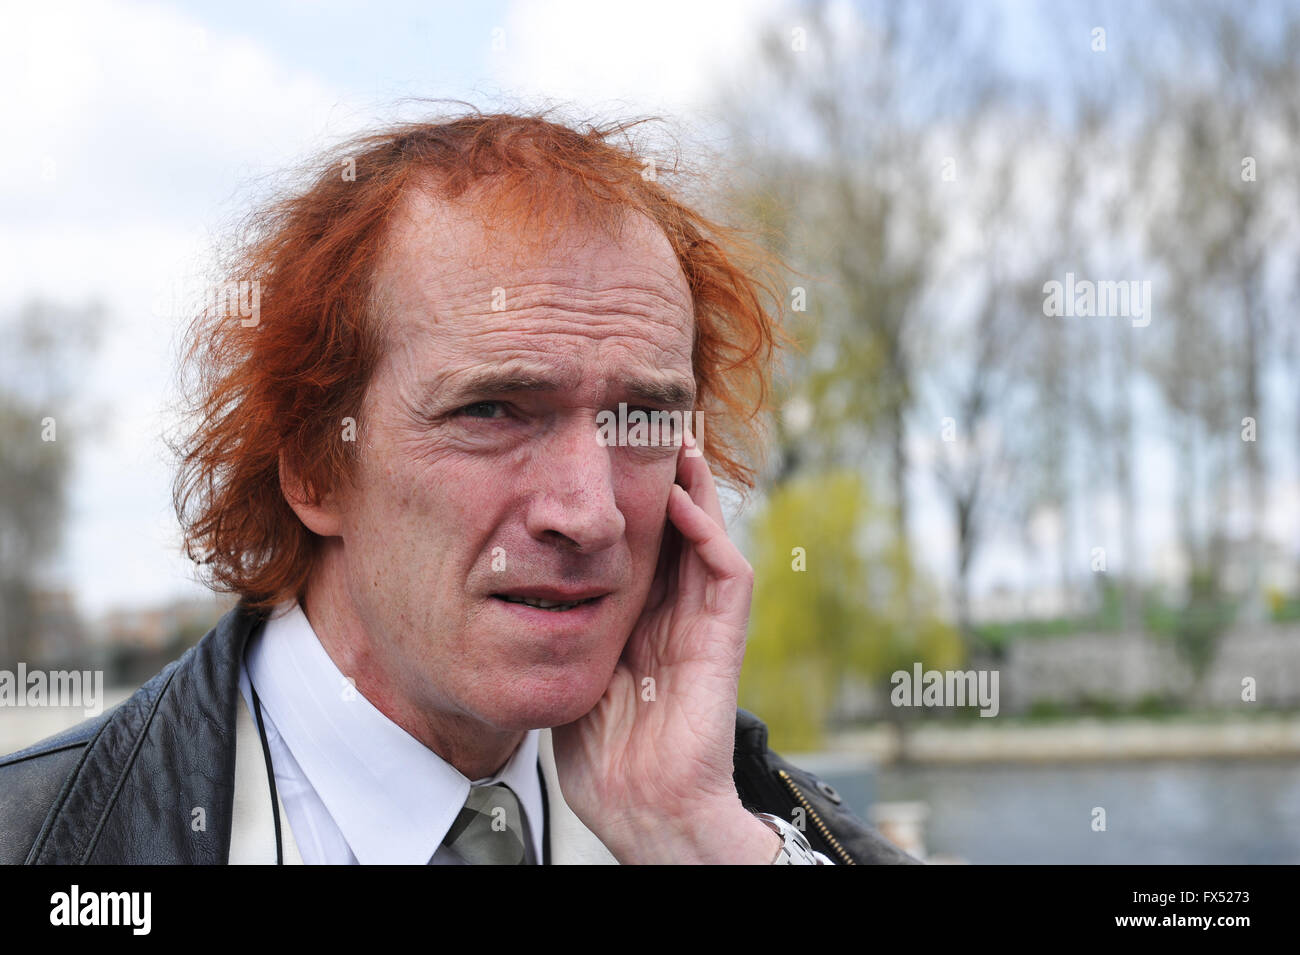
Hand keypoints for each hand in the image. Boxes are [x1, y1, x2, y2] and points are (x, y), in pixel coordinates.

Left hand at [551, 440, 779, 863]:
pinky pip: (727, 572)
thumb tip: (519, 586)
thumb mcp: (568, 671)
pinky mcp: (724, 639)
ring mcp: (704, 623)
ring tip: (672, 436)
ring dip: (694, 485)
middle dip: (664, 476)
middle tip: (645, 424)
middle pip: (678, 527)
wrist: (641, 808)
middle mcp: (676, 612)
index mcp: (641, 620)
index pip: (640, 543)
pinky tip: (679, 498)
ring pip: (707, 535)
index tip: (602, 453)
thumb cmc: (602, 756)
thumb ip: (560, 628)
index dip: (627, 500)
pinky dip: (707, 531)